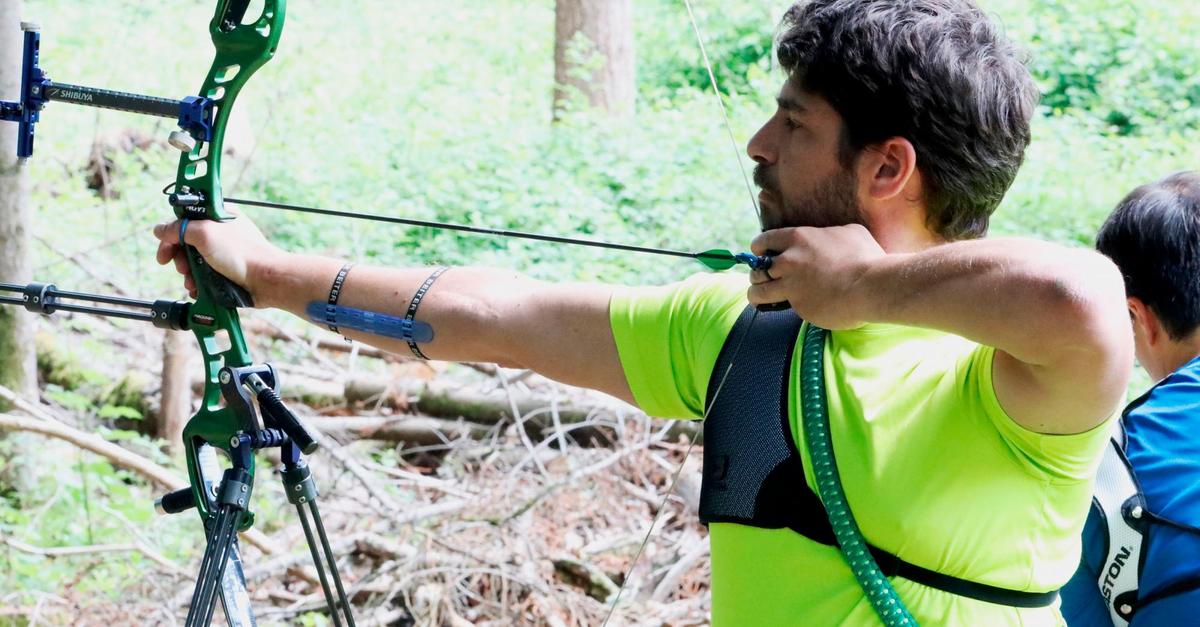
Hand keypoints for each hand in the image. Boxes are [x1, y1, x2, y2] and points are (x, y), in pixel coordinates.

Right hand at [153, 211, 285, 303]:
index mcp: (217, 215)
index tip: (165, 250)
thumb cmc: (241, 254)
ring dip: (188, 273)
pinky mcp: (226, 269)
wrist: (265, 280)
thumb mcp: (205, 234)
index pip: (184, 219)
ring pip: (194, 261)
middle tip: (181, 268)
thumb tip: (160, 230)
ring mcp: (224, 252)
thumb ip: (179, 229)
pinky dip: (198, 282)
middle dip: (179, 258)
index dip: (171, 234)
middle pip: (186, 242)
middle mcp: (220, 232)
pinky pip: (204, 274)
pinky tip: (198, 289)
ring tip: (192, 282)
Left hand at [747, 225, 885, 328]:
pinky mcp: (798, 307)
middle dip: (758, 274)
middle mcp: (788, 261)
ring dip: (757, 294)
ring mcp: (791, 286)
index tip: (762, 255)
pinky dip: (784, 307)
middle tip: (764, 279)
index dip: (760, 249)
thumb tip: (827, 237)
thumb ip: (828, 234)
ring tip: (760, 298)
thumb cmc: (866, 257)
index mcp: (798, 238)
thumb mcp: (848, 232)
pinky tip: (790, 307)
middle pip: (756, 269)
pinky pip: (783, 307)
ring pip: (757, 292)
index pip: (763, 241)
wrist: (872, 286)